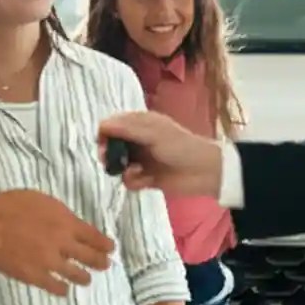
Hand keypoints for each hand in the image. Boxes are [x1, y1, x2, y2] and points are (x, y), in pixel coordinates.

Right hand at [0, 189, 115, 296]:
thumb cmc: (9, 206)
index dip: (105, 244)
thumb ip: (59, 214)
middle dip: (101, 262)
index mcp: (65, 222)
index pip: (94, 236)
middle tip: (105, 265)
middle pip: (91, 257)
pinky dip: (62, 289)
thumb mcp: (41, 201)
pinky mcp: (36, 277)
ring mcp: (50, 262)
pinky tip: (63, 289)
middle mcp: (63, 243)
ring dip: (84, 277)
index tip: (110, 248)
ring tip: (86, 279)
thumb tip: (69, 223)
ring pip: (77, 275)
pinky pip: (56, 287)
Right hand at [98, 111, 223, 196]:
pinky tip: (146, 180)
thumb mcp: (153, 133)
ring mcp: (141, 159)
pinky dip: (134, 181)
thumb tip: (102, 125)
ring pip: (118, 165)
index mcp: (141, 123)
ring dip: (123, 170)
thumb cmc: (180, 146)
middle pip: (111, 146)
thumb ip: (127, 129)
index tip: (102, 144)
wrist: (203, 172)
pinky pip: (129, 180)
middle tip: (109, 161)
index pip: (113, 125)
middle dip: (108, 154)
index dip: (105, 134)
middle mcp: (138, 140)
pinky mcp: (145, 178)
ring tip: (136, 171)